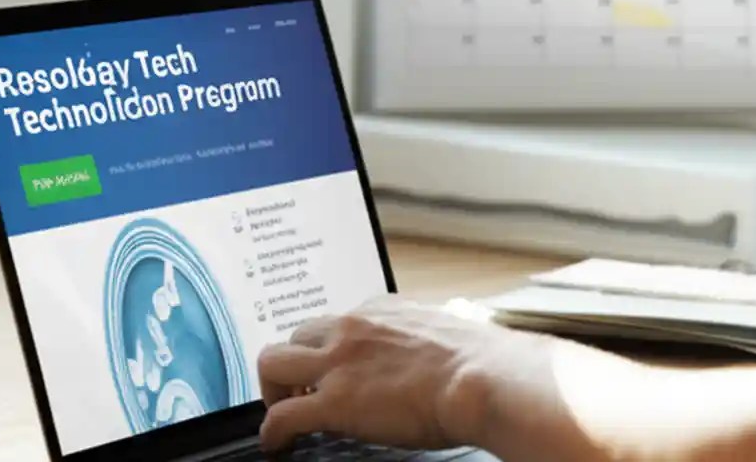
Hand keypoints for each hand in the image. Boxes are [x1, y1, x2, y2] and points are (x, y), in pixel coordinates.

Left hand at [255, 296, 542, 452]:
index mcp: (382, 310)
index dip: (330, 348)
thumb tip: (436, 358)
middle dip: (294, 363)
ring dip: (273, 388)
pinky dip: (273, 432)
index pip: (338, 322)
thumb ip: (424, 340)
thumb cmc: (480, 362)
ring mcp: (340, 363)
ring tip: (283, 410)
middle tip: (301, 390)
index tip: (333, 367)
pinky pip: (282, 415)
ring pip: (272, 362)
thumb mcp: (444, 334)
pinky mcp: (334, 400)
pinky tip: (277, 444)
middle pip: (296, 335)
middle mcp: (353, 328)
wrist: (483, 379)